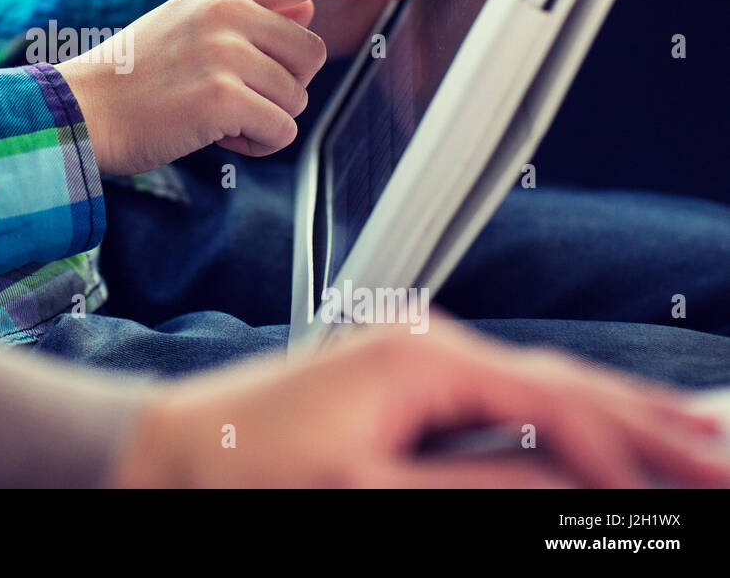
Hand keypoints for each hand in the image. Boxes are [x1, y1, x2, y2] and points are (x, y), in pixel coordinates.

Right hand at [55, 0, 411, 175]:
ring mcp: (226, 50)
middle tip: (234, 97)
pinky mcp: (224, 95)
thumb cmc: (138, 76)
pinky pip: (281, 130)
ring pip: (298, 96)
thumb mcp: (192, 25)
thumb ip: (251, 15)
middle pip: (312, 54)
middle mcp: (228, 9)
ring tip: (214, 114)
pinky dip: (257, 144)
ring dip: (267, 118)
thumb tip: (310, 7)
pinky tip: (216, 135)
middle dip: (286, 85)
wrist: (84, 110)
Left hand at [111, 320, 729, 487]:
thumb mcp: (368, 493)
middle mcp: (426, 348)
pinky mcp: (398, 390)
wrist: (166, 453)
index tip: (697, 481)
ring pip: (536, 392)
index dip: (631, 450)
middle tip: (723, 452)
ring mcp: (413, 364)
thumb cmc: (246, 471)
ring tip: (689, 440)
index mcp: (424, 361)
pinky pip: (498, 406)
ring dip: (612, 421)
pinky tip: (586, 440)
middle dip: (647, 423)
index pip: (557, 403)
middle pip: (561, 386)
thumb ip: (480, 490)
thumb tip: (577, 489)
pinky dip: (555, 426)